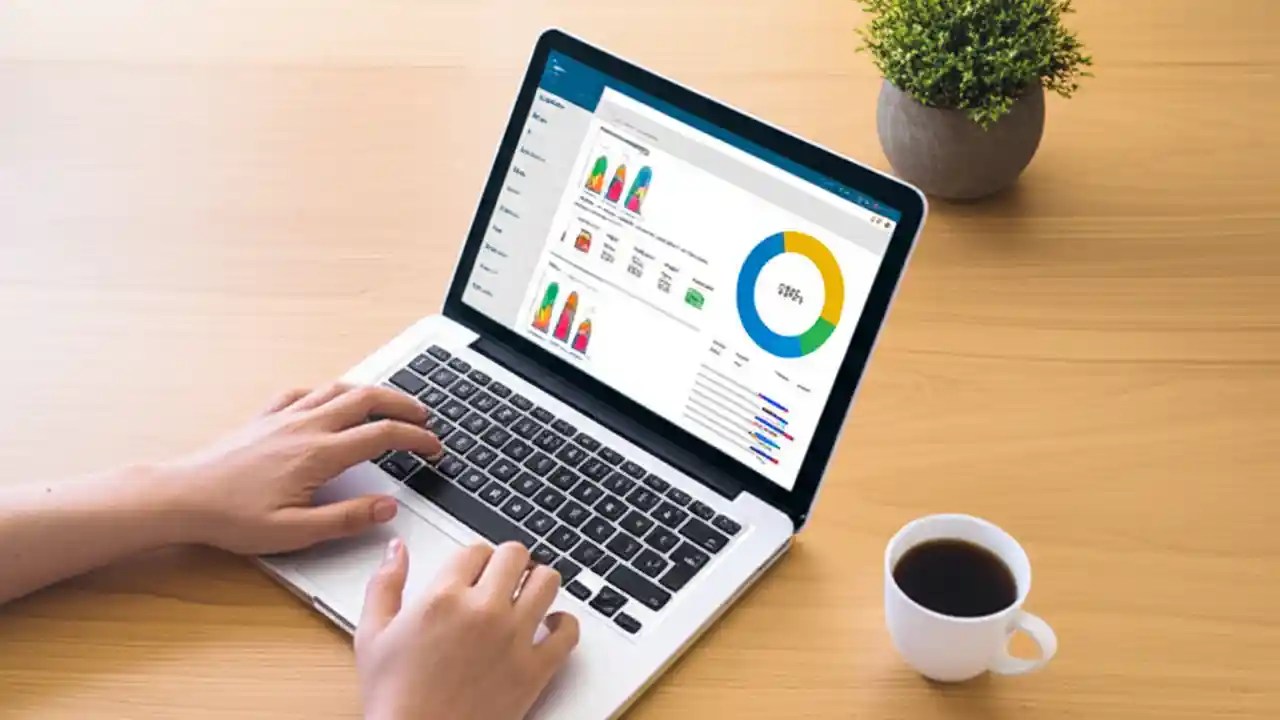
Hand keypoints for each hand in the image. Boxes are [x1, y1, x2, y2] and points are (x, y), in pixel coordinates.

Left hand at [166, 384, 442, 554]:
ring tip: (391, 402)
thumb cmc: (232, 518)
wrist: (182, 497)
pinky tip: (331, 401)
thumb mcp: (295, 532)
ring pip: (340, 389)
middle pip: (368, 399)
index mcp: (319, 454)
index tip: (434, 448)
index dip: (417, 439)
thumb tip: (388, 506)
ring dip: (372, 392)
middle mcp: (306, 426)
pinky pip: (306, 392)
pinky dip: (329, 392)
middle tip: (425, 416)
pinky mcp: (265, 416)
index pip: (383, 435)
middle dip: (404, 403)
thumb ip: (346, 518)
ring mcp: (285, 416)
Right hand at [356, 540, 580, 719]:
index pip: (476, 549)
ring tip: (527, 593)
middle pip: (515, 555)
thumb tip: (397, 550)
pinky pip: (568, 631)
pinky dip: (564, 624)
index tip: (474, 570)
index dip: (475, 558)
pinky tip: (551, 625)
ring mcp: (514, 638)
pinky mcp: (535, 669)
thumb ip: (385, 584)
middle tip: (502, 577)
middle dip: (508, 562)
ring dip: (538, 582)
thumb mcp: (372, 634)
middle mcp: (483, 610)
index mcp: (443, 597)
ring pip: (547, 581)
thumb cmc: (394, 698)